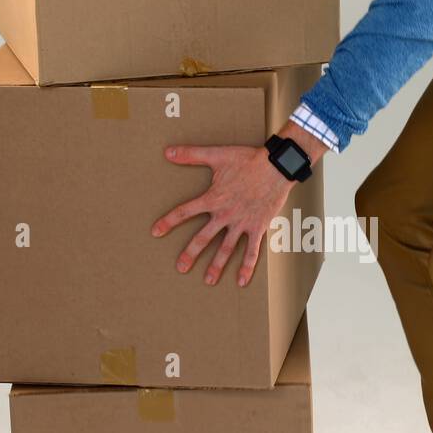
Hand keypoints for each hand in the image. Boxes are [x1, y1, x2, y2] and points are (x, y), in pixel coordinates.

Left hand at [151, 144, 294, 286]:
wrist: (276, 167)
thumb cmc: (248, 159)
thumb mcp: (218, 154)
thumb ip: (191, 154)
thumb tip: (167, 151)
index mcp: (213, 198)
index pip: (185, 211)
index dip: (169, 221)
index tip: (156, 232)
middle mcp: (225, 214)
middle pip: (203, 237)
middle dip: (191, 253)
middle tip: (181, 267)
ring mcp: (242, 223)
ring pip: (226, 248)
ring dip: (216, 265)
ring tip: (208, 280)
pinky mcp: (258, 227)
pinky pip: (252, 250)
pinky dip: (247, 266)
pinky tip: (242, 281)